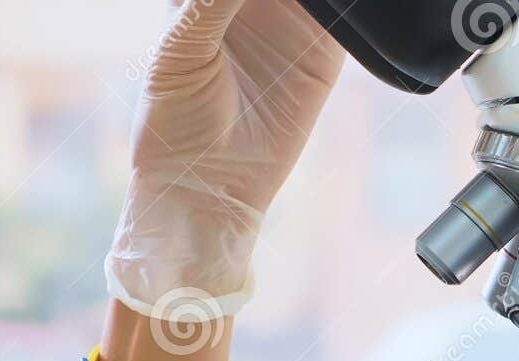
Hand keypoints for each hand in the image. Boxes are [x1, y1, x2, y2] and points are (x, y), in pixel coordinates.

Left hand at [106, 0, 343, 321]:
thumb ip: (212, 2)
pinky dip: (343, 11)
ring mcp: (289, 28)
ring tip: (300, 3)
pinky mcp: (322, 56)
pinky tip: (335, 9)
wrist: (208, 184)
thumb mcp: (184, 47)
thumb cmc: (175, 119)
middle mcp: (248, 7)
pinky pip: (340, 22)